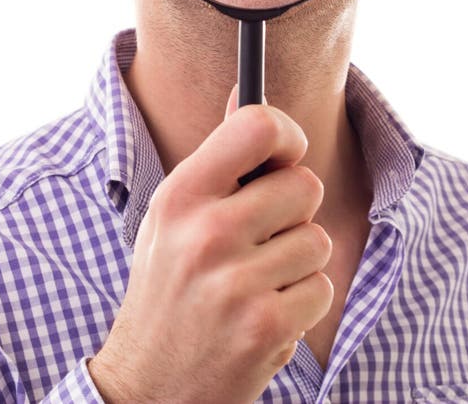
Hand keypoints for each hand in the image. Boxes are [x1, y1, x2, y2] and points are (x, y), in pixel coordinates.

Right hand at [88, 92, 332, 403]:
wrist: (147, 386)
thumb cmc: (168, 287)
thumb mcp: (174, 215)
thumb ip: (218, 158)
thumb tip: (246, 94)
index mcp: (182, 194)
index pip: (257, 127)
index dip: (287, 133)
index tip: (287, 153)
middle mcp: (206, 232)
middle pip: (304, 185)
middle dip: (293, 211)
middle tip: (261, 236)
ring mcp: (236, 282)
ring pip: (317, 239)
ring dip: (296, 262)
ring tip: (254, 283)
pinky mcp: (265, 327)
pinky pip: (321, 287)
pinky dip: (301, 302)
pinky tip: (262, 315)